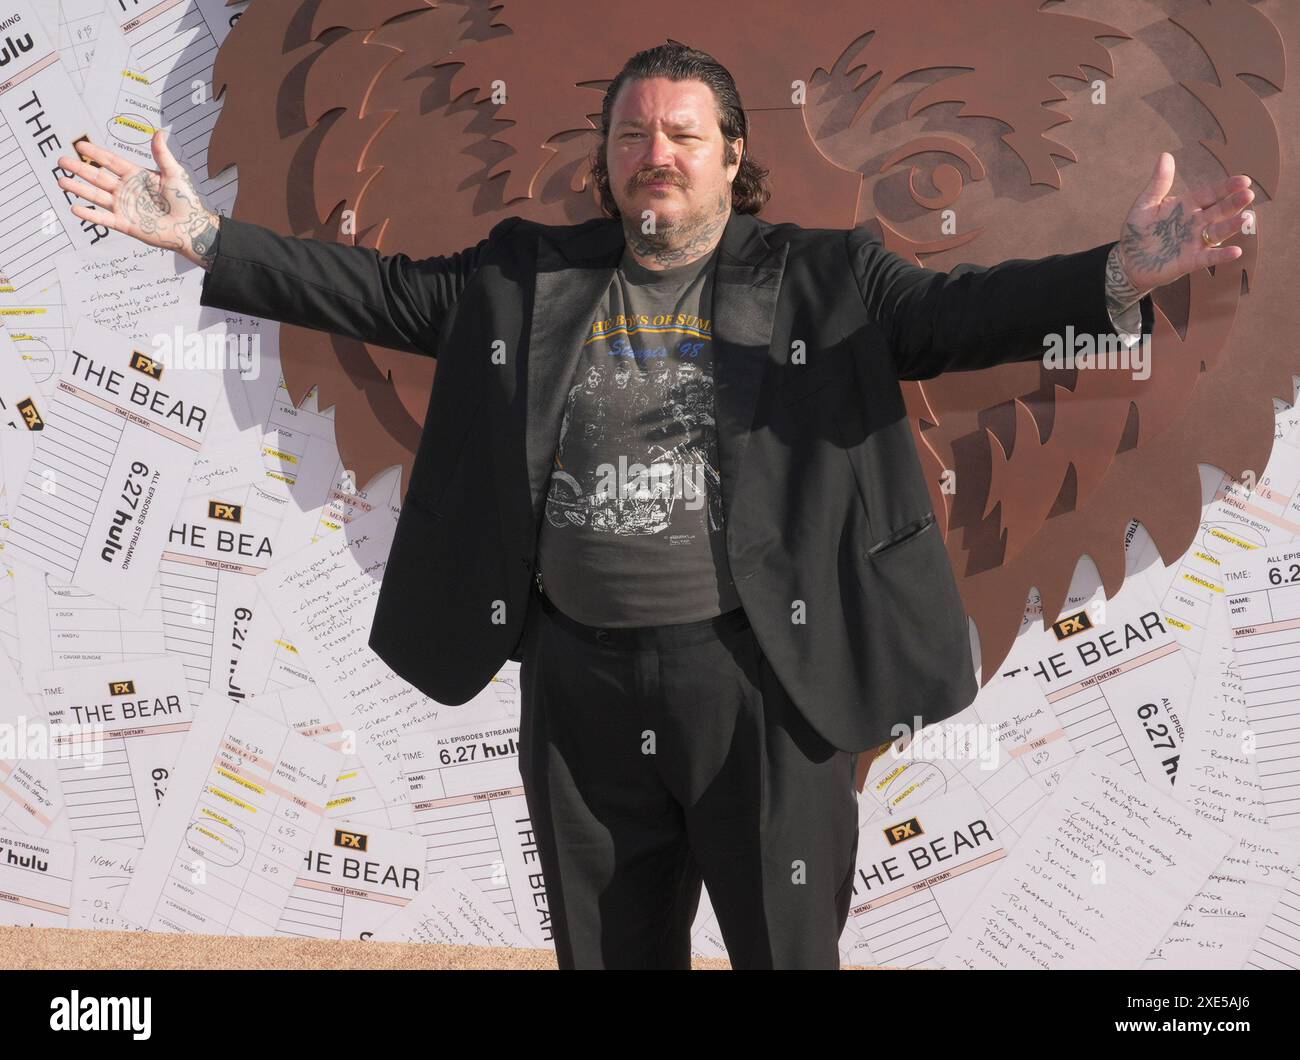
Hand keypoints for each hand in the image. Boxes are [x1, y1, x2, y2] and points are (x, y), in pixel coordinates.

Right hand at [55, 129, 220, 269]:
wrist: (192, 227)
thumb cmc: (186, 201)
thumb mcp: (174, 174)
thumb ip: (162, 155)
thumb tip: (158, 132)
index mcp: (136, 176)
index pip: (111, 162)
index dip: (96, 154)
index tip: (80, 145)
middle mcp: (127, 190)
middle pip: (98, 177)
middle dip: (80, 169)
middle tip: (61, 160)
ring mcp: (125, 207)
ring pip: (97, 196)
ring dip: (79, 189)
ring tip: (61, 181)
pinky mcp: (126, 224)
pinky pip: (104, 218)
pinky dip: (90, 214)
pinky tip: (76, 208)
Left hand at [1115, 152, 1252, 297]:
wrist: (1127, 260)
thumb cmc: (1137, 230)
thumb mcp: (1145, 204)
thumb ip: (1158, 183)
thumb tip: (1166, 155)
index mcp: (1187, 205)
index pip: (1211, 193)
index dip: (1226, 187)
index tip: (1243, 180)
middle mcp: (1196, 222)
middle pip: (1219, 210)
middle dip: (1234, 203)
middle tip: (1248, 194)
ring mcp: (1195, 241)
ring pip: (1218, 231)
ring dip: (1232, 225)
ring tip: (1246, 218)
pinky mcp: (1190, 261)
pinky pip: (1209, 257)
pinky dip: (1222, 255)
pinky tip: (1236, 251)